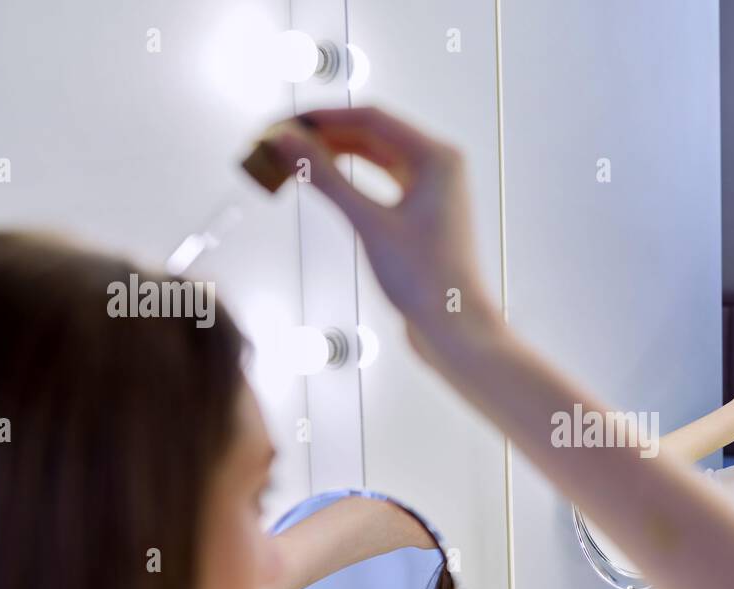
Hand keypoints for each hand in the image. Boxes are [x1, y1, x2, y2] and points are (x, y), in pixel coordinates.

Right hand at [264, 108, 499, 332]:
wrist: (454, 327)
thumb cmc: (425, 278)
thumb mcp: (369, 223)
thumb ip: (325, 178)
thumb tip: (286, 142)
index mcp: (437, 157)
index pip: (371, 117)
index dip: (321, 117)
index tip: (281, 122)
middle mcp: (439, 164)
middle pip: (371, 133)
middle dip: (324, 135)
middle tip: (279, 142)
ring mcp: (431, 187)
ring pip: (374, 157)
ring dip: (333, 155)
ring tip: (291, 160)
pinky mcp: (421, 210)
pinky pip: (379, 180)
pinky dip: (349, 179)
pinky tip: (319, 180)